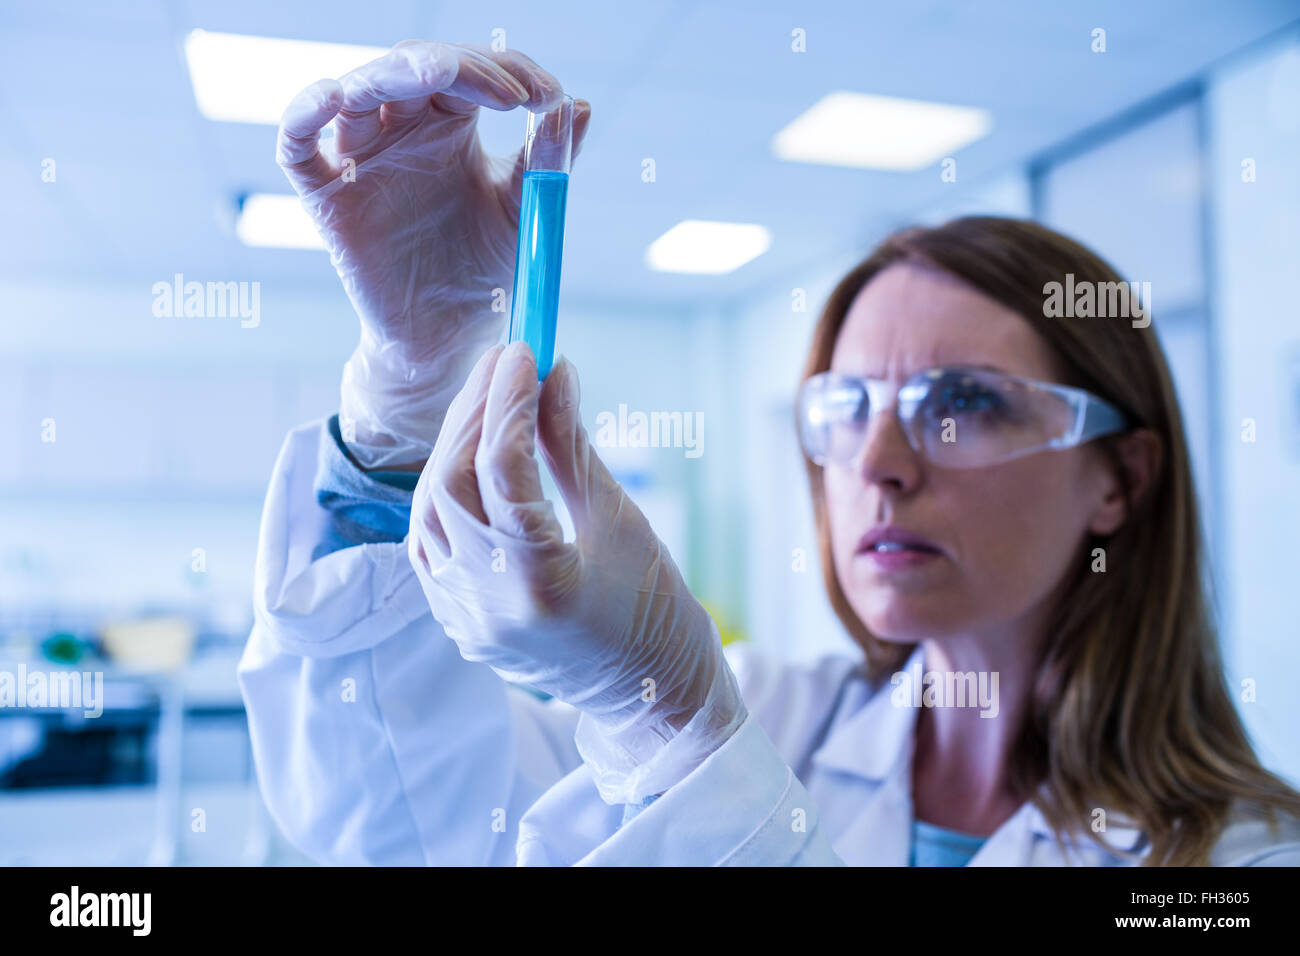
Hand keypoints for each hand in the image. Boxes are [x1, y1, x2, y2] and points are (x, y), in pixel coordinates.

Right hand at [276, 41, 591, 467]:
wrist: (448, 332)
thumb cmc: (483, 267)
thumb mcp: (522, 208)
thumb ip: (549, 158)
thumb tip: (577, 103)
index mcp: (450, 123)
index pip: (470, 70)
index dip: (506, 70)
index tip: (545, 98)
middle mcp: (401, 128)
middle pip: (415, 66)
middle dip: (461, 66)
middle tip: (508, 95)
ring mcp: (359, 156)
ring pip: (359, 87)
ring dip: (394, 72)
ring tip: (437, 76)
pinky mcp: (325, 193)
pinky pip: (298, 141)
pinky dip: (306, 110)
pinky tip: (335, 96)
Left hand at [408, 342, 746, 803]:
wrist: (646, 694)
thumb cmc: (651, 607)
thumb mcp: (620, 520)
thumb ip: (572, 446)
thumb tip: (554, 373)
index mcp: (540, 582)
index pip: (504, 470)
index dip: (510, 401)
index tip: (525, 351)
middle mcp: (488, 603)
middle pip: (453, 484)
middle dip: (475, 412)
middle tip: (504, 362)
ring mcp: (464, 617)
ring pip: (429, 511)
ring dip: (454, 446)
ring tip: (489, 399)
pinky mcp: (456, 620)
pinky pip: (428, 542)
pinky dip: (443, 490)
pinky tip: (467, 454)